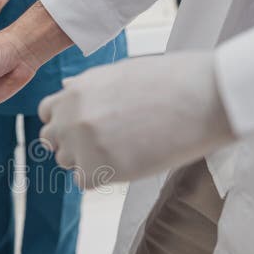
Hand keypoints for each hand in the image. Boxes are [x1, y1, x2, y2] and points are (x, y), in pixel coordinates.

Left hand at [38, 52, 235, 187]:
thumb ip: (89, 86)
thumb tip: (66, 87)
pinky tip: (129, 162)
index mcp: (76, 89)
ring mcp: (82, 143)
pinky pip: (84, 181)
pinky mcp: (99, 169)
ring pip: (66, 161)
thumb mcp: (121, 72)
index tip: (86, 126)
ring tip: (125, 149)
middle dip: (71, 142)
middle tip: (106, 143)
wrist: (205, 97)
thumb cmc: (174, 80)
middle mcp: (71, 116)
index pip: (48, 112)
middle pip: (50, 139)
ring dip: (88, 160)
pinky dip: (102, 176)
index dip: (65, 121)